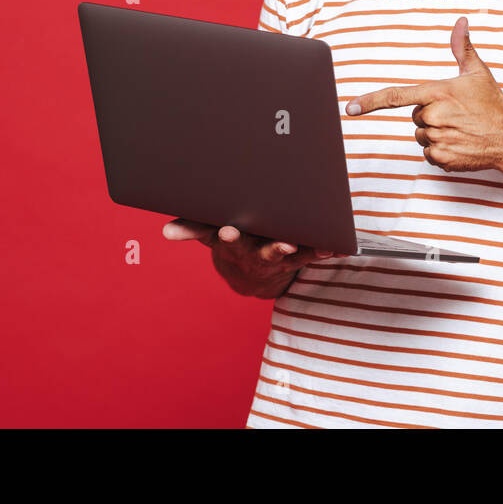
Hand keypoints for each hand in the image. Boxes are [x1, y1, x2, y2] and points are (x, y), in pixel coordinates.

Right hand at [162, 219, 336, 298]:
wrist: (251, 275)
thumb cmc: (231, 239)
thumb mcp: (208, 232)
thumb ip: (190, 228)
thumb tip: (165, 231)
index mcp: (229, 242)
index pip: (220, 238)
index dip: (224, 235)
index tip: (224, 231)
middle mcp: (250, 253)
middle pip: (252, 248)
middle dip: (255, 243)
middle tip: (262, 237)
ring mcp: (274, 257)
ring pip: (282, 254)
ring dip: (290, 250)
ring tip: (296, 245)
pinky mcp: (296, 260)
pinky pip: (311, 255)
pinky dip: (323, 251)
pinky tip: (336, 246)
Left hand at [345, 17, 502, 172]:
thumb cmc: (493, 104)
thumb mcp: (477, 72)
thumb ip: (462, 47)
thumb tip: (461, 22)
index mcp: (437, 93)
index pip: (395, 96)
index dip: (370, 102)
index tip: (350, 108)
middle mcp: (434, 117)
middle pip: (415, 117)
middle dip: (430, 116)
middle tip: (455, 114)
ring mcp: (438, 139)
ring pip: (421, 136)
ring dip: (435, 133)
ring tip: (459, 129)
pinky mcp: (443, 159)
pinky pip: (429, 154)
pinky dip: (441, 150)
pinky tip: (460, 143)